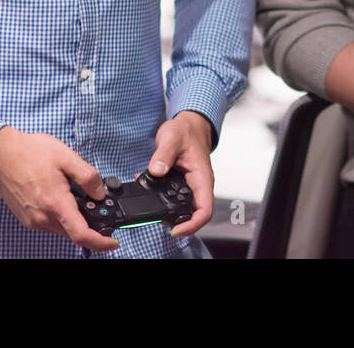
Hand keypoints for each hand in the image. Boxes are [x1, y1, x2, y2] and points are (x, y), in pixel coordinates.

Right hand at [0, 127, 118, 252]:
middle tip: (94, 203)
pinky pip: (50, 223)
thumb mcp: (66, 157)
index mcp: (55, 204)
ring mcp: (32, 220)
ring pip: (62, 228)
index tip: (113, 242)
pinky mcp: (26, 218)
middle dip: (88, 223)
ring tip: (71, 191)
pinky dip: (60, 214)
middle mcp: (42, 218)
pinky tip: (57, 194)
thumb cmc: (30, 152)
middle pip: (73, 232)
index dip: (100, 243)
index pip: (81, 235)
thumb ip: (88, 177)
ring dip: (73, 217)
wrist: (0, 153)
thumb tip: (101, 193)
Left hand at [145, 110, 214, 236]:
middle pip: (194, 214)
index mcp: (202, 177)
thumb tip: (156, 170)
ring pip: (184, 208)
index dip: (192, 225)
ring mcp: (191, 185)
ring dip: (169, 212)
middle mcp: (198, 184)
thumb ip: (163, 155)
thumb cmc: (186, 130)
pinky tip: (149, 192)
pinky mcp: (182, 183)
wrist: (189, 124)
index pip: (204, 210)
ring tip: (151, 208)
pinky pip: (175, 198)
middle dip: (177, 222)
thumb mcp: (172, 138)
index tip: (176, 230)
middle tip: (157, 219)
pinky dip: (162, 199)